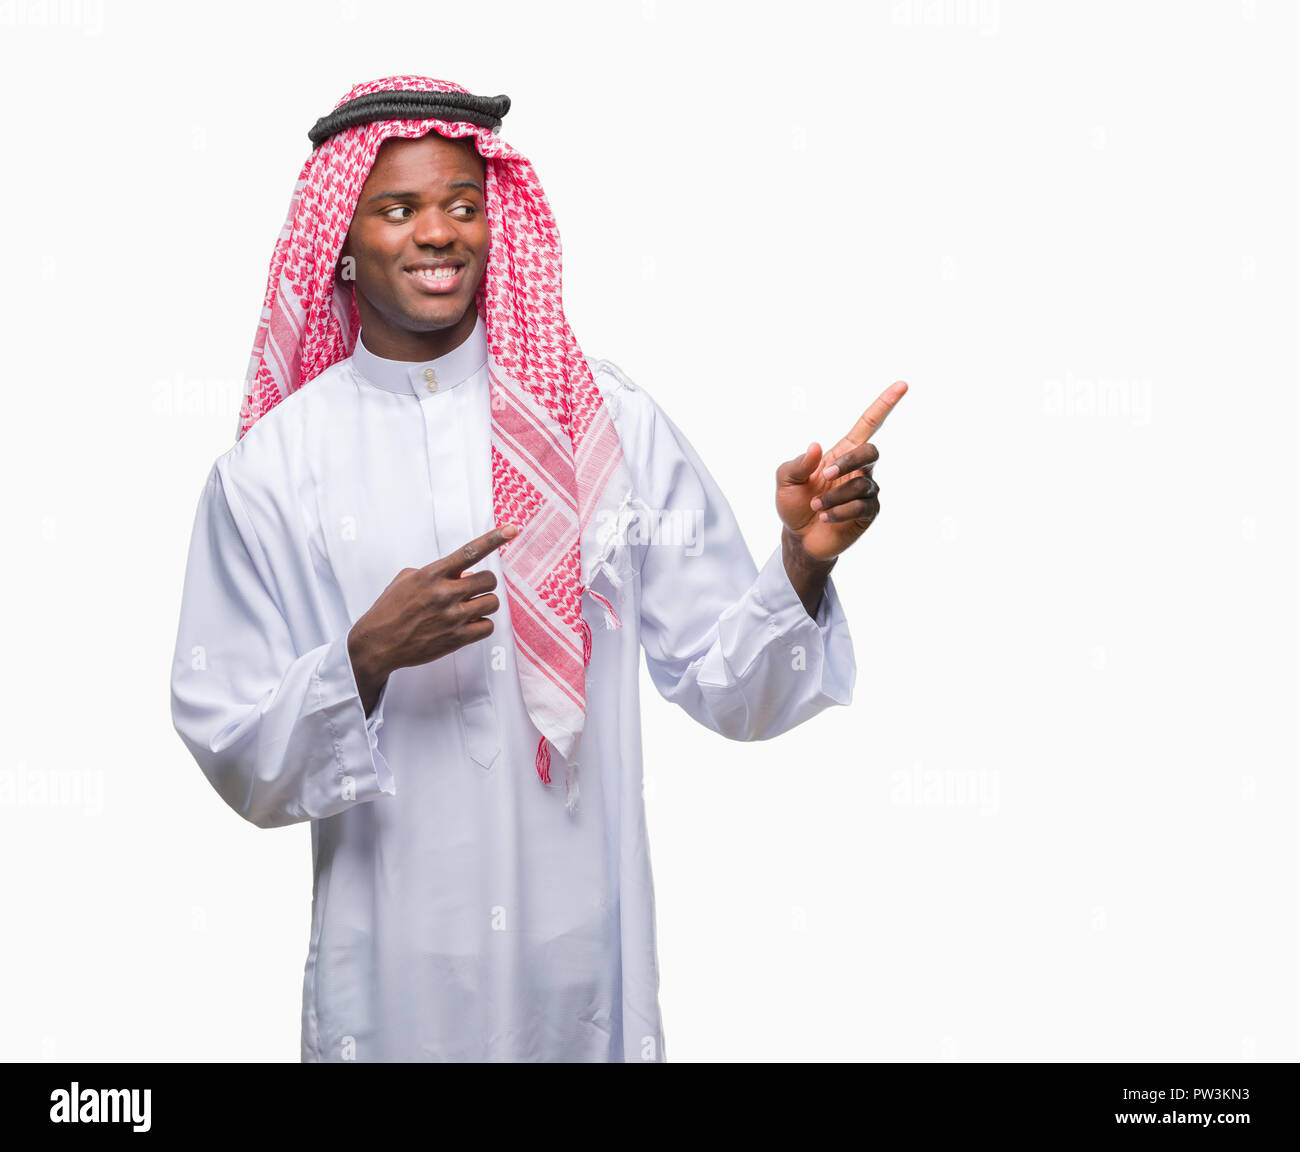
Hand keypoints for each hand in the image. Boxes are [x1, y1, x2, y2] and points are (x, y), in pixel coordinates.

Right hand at [347, 522, 520, 712]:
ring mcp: (452, 617)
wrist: (378, 643)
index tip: (512, 528)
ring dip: (484, 604)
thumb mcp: (407, 579)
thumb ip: (437, 573)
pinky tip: (467, 625)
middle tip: (471, 591)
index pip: (470, 551)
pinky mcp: (457, 638)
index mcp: (432, 574)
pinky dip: (481, 625)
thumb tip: (464, 574)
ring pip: (492, 603)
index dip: (494, 538)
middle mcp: (445, 593)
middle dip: (484, 584)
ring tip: (468, 608)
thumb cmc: (391, 609)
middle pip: (489, 580)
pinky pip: (488, 626)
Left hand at [775, 380, 907, 562]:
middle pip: (872, 451)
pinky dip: (838, 512)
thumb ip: (798, 463)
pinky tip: (825, 518)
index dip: (884, 405)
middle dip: (850, 461)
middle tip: (825, 475)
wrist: (799, 538)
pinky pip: (860, 507)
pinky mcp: (868, 513)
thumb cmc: (794, 504)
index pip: (868, 425)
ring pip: (861, 484)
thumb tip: (816, 446)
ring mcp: (866, 491)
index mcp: (841, 453)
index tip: (902, 385)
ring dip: (834, 496)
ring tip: (815, 507)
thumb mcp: (785, 480)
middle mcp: (858, 469)